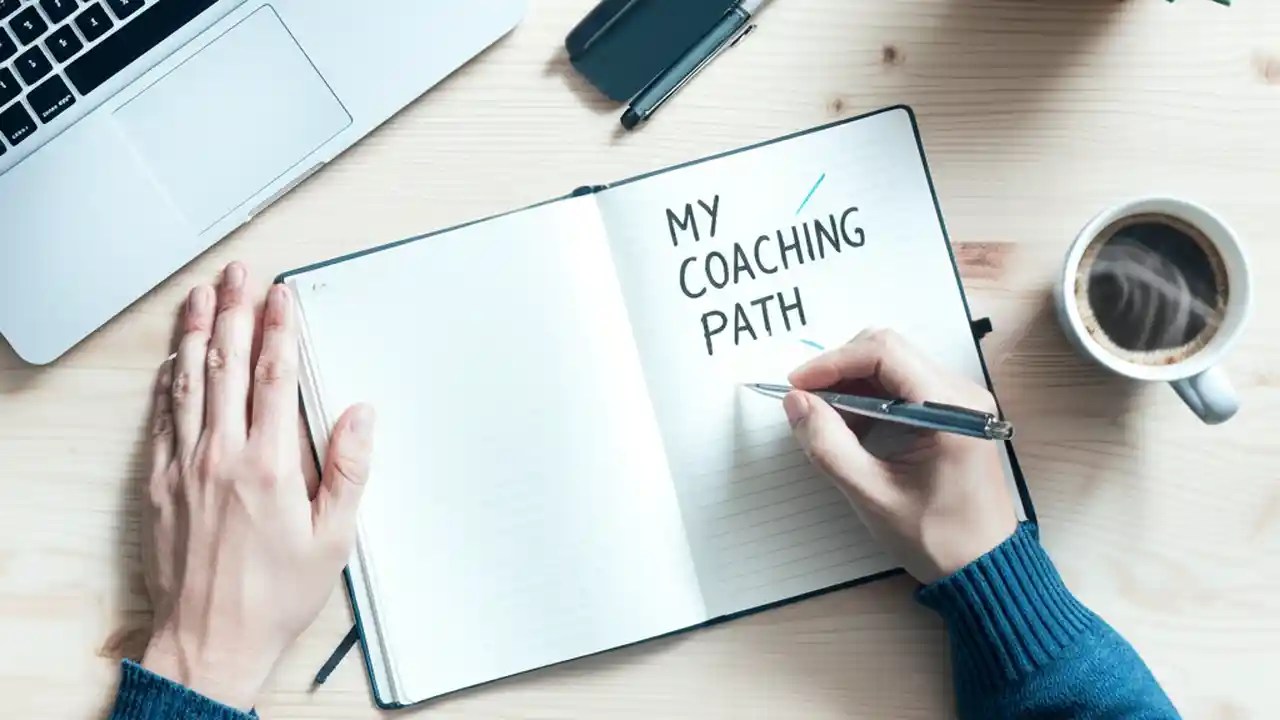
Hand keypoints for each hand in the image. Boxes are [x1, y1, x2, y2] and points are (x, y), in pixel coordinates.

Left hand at [140, 262, 374, 709]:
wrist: (210, 639)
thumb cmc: (273, 594)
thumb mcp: (334, 539)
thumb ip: (349, 471)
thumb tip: (359, 415)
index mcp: (271, 465)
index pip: (275, 377)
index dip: (279, 328)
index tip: (281, 295)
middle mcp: (224, 455)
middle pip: (228, 365)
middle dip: (235, 311)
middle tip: (239, 273)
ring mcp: (187, 466)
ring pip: (189, 382)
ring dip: (195, 332)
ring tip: (201, 295)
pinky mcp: (162, 482)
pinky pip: (163, 417)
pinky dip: (168, 381)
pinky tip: (173, 359)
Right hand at [783, 328, 1016, 583]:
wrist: (983, 569)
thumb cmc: (935, 538)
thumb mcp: (872, 495)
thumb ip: (829, 446)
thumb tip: (795, 401)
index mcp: (951, 407)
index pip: (884, 353)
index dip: (833, 362)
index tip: (796, 386)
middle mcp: (961, 391)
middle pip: (889, 350)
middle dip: (839, 369)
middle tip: (806, 401)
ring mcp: (959, 400)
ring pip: (893, 365)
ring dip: (852, 382)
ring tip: (825, 418)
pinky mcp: (952, 412)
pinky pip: (903, 386)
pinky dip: (869, 396)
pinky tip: (850, 426)